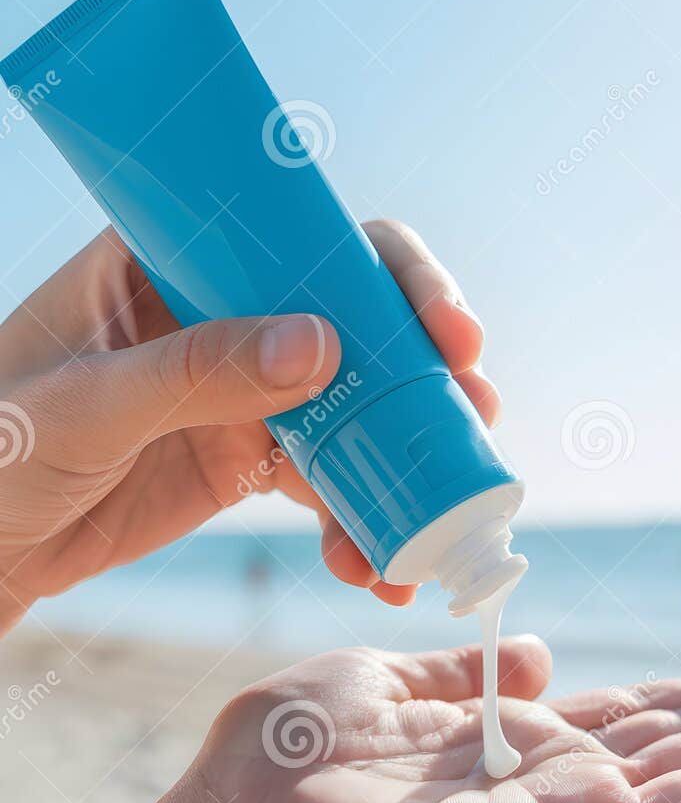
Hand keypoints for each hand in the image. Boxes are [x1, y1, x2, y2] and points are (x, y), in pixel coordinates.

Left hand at [0, 220, 493, 629]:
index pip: (303, 235)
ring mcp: (240, 388)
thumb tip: (324, 346)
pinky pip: (325, 481)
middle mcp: (222, 312)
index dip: (387, 272)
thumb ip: (196, 372)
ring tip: (435, 527)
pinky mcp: (244, 460)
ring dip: (404, 459)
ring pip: (352, 407)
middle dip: (420, 372)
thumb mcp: (86, 404)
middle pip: (352, 318)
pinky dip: (359, 520)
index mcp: (173, 259)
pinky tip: (376, 566)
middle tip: (473, 418)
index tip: (444, 328)